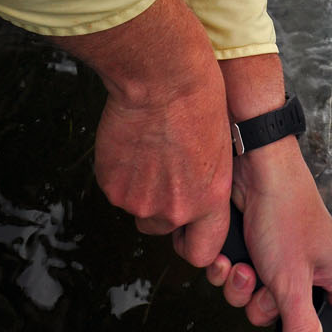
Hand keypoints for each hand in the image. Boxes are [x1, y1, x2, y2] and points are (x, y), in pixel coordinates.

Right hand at [52, 0, 233, 267]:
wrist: (162, 78)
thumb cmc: (199, 100)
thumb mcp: (219, 149)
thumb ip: (203, 183)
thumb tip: (190, 194)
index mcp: (209, 200)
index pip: (203, 252)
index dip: (192, 242)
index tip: (188, 229)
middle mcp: (174, 209)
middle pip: (161, 228)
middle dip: (160, 207)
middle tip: (162, 169)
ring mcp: (139, 201)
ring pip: (135, 207)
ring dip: (139, 187)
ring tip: (148, 148)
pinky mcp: (111, 186)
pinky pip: (115, 188)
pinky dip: (119, 172)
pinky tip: (130, 142)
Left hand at [207, 137, 331, 331]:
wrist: (252, 165)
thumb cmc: (283, 211)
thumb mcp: (293, 280)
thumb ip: (299, 328)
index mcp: (331, 271)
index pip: (330, 317)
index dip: (307, 328)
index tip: (291, 326)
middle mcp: (305, 262)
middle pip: (280, 313)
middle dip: (261, 303)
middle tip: (263, 283)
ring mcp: (275, 252)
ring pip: (251, 295)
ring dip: (238, 286)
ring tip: (241, 264)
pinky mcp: (250, 242)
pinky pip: (233, 273)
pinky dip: (225, 267)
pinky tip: (225, 254)